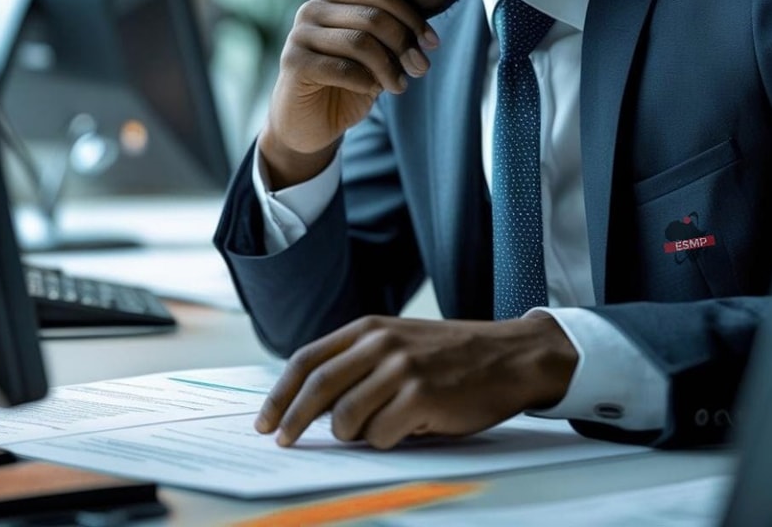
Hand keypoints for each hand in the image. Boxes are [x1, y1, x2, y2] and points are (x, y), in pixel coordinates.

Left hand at [254, 313, 577, 449]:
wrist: (506, 355)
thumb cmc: (448, 355)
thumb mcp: (398, 342)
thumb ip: (357, 362)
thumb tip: (310, 404)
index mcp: (368, 329)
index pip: (307, 359)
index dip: (280, 393)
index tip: (265, 420)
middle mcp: (380, 343)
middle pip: (316, 387)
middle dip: (292, 420)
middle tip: (283, 442)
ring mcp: (401, 368)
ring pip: (346, 417)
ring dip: (352, 434)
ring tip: (377, 428)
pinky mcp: (422, 396)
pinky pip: (381, 435)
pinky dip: (386, 441)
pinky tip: (408, 428)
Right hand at [260, 0, 438, 186]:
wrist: (310, 122)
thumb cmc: (347, 82)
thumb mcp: (377, 56)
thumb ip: (396, 39)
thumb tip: (428, 40)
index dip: (412, 18)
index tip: (432, 43)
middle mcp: (312, 7)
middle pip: (372, 16)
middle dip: (404, 44)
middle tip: (420, 68)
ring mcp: (299, 34)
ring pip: (359, 41)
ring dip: (388, 67)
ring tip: (399, 86)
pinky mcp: (293, 62)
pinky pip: (342, 68)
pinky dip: (366, 81)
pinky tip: (371, 90)